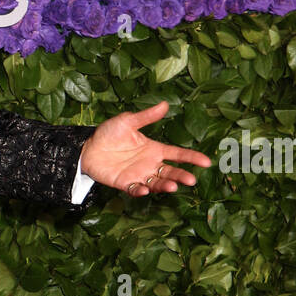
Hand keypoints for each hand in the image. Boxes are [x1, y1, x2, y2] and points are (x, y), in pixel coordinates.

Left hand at [79, 100, 211, 195]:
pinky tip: (144, 189)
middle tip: (191, 180)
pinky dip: (140, 190)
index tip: (207, 162)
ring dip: (164, 186)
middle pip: (171, 172)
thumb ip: (146, 117)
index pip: (178, 154)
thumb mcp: (128, 121)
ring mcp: (138, 174)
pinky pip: (135, 189)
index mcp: (154, 149)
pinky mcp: (125, 183)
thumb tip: (165, 104)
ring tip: (172, 187)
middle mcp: (150, 164)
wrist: (88, 147)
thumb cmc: (108, 134)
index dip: (192, 158)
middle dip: (181, 176)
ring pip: (156, 183)